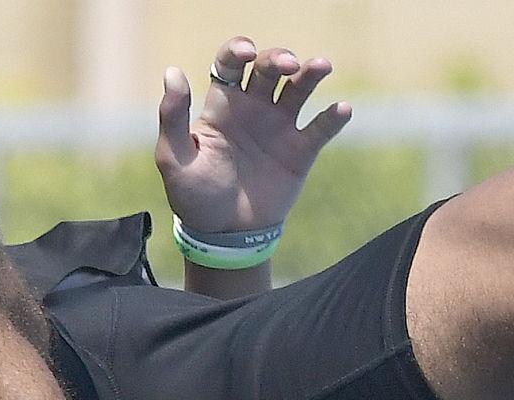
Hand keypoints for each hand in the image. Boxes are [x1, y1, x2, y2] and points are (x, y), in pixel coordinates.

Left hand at [156, 35, 351, 233]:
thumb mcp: (174, 159)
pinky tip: (340, 110)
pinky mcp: (300, 151)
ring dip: (311, 73)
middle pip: (269, 69)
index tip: (247, 53)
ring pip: (299, 88)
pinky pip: (321, 128)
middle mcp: (253, 109)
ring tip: (321, 67)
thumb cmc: (193, 197)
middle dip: (279, 59)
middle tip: (289, 65)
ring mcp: (279, 128)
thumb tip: (173, 71)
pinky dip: (333, 117)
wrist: (221, 235)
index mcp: (222, 106)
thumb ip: (173, 117)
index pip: (231, 65)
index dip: (239, 50)